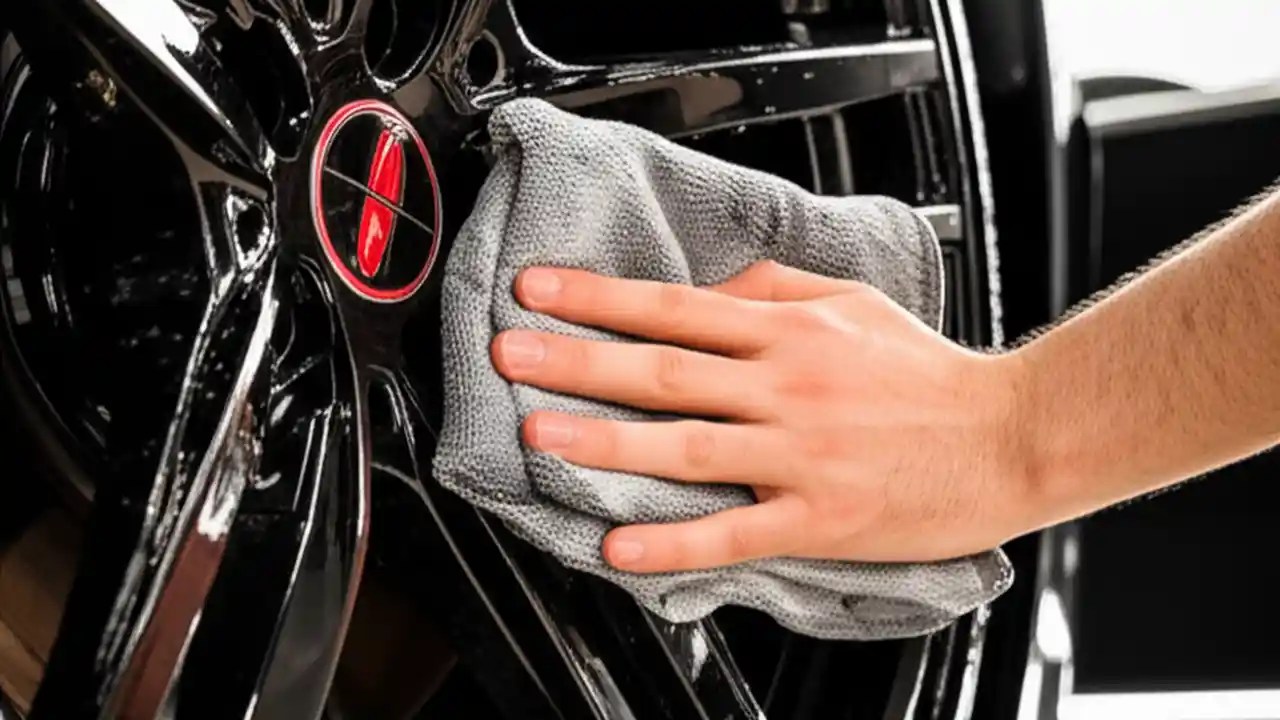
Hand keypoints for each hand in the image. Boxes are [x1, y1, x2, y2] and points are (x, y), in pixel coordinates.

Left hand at [490, 260, 1037, 572]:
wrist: (1009, 436)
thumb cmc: (928, 373)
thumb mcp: (852, 303)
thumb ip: (772, 288)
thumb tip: (704, 283)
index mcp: (792, 333)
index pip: (677, 307)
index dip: (601, 297)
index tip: (541, 290)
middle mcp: (788, 387)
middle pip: (665, 370)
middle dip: (578, 360)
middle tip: (511, 355)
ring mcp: (802, 454)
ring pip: (688, 446)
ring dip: (606, 440)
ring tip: (542, 435)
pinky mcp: (820, 517)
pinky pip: (734, 531)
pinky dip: (674, 541)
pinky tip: (621, 544)